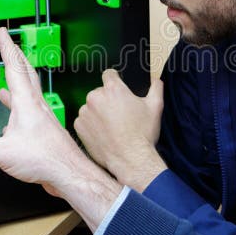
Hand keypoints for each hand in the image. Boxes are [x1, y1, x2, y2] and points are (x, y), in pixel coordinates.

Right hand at [0, 28, 121, 231]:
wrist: (69, 174)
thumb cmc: (46, 160)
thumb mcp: (2, 153)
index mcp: (26, 103)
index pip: (15, 68)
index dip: (7, 48)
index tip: (3, 33)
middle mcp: (36, 107)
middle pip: (26, 75)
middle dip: (16, 58)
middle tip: (11, 45)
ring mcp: (41, 119)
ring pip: (28, 94)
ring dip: (18, 82)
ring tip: (7, 80)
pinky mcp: (43, 133)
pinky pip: (29, 114)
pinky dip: (18, 109)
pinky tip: (12, 119)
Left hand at [74, 70, 165, 190]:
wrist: (130, 160)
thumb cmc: (142, 134)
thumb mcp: (155, 107)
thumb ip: (156, 88)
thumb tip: (156, 81)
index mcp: (113, 89)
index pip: (109, 74)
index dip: (115, 80)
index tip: (117, 90)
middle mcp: (95, 97)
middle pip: (100, 92)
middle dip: (108, 100)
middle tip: (119, 115)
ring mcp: (85, 112)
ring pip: (91, 107)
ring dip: (98, 113)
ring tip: (112, 127)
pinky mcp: (78, 126)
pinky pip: (84, 121)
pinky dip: (91, 126)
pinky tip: (103, 134)